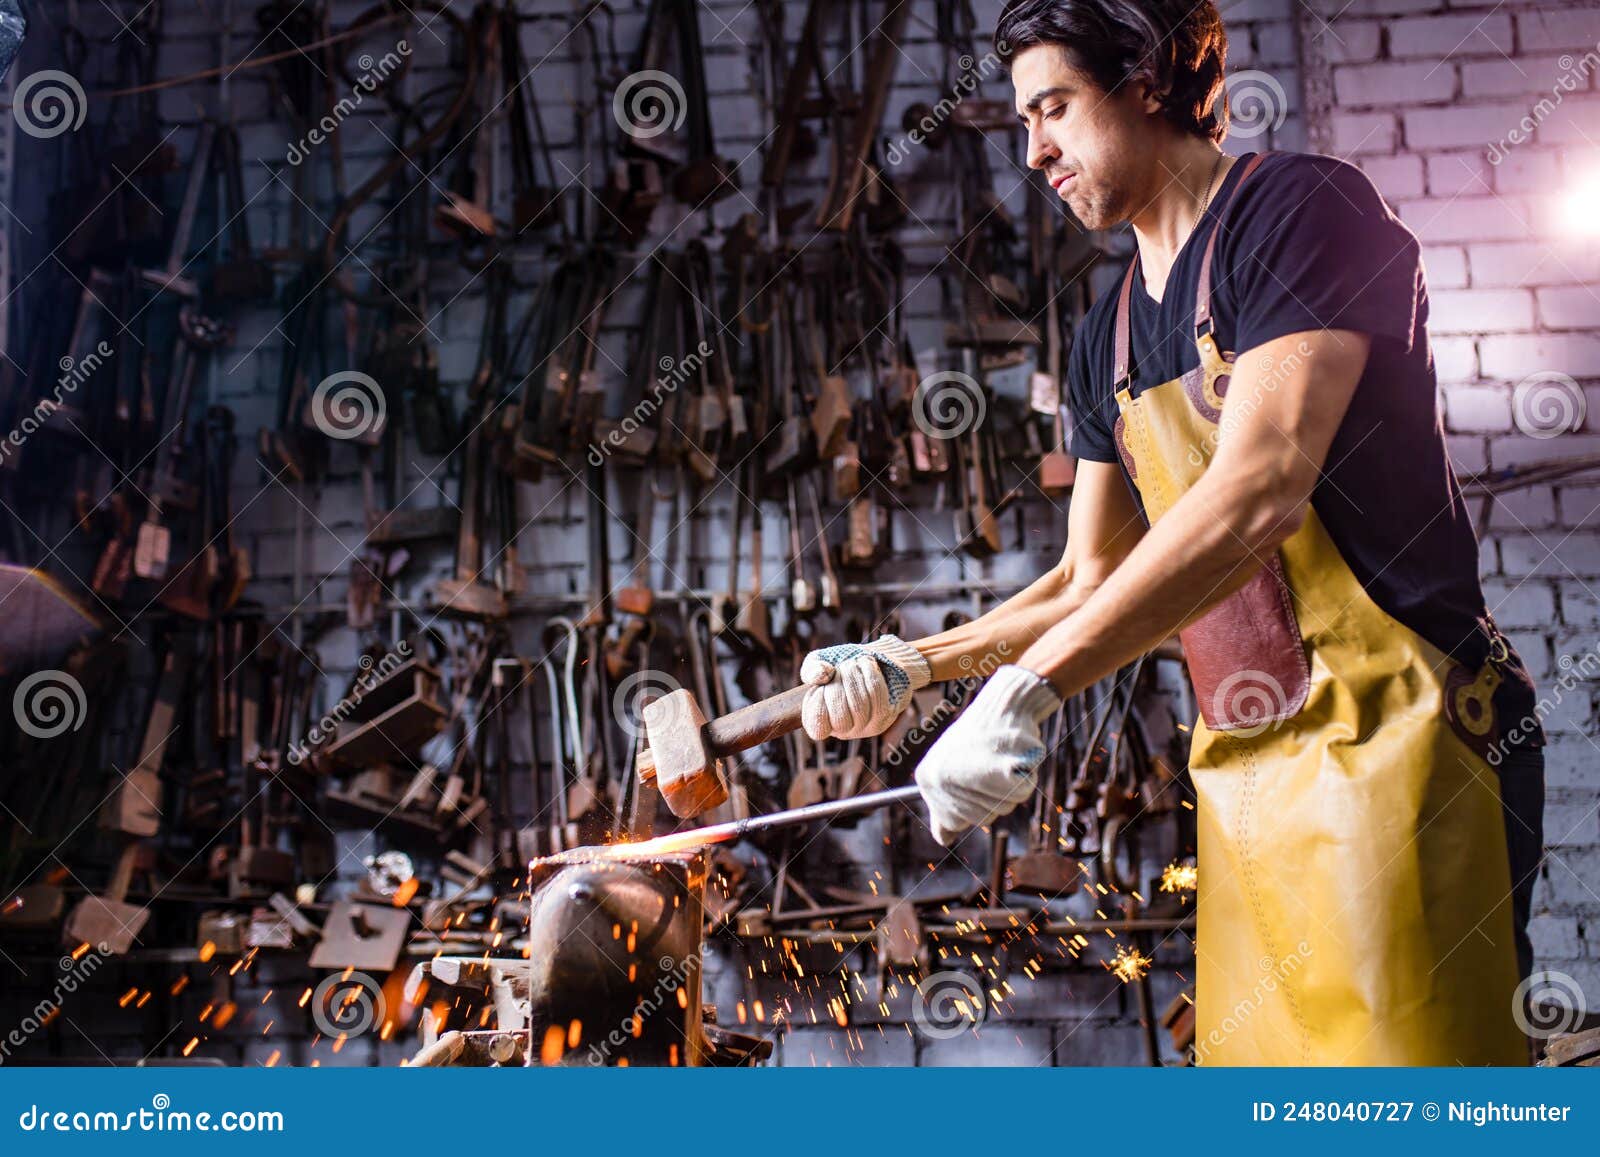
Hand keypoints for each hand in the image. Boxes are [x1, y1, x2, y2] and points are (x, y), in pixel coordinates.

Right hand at [800, 635, 931, 740]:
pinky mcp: (883, 717)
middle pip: (839, 714)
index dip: (817, 701)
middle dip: (838, 682)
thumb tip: (821, 675)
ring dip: (853, 674)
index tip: (821, 685)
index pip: (817, 725)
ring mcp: (864, 727)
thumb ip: (811, 670)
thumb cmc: (839, 667)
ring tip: (852, 663)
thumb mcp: (819, 664)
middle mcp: (842, 731)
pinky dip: (869, 672)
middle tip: (839, 669)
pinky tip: (865, 663)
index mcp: (820, 723)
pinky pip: (875, 692)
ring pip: (859, 703)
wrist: (871, 663)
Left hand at [914, 665, 1062, 845]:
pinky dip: (1025, 775)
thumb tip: (943, 839)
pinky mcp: (996, 769)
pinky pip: (1019, 791)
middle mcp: (940, 779)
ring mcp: (966, 774)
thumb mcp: (954, 771)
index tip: (975, 776)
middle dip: (996, 796)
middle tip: (993, 762)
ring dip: (1012, 785)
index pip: (951, 825)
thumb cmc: (982, 740)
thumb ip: (948, 805)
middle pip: (983, 818)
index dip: (973, 804)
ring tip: (1003, 756)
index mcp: (926, 779)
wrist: (1005, 704)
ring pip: (1004, 806)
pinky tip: (1016, 755)